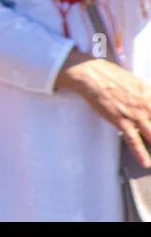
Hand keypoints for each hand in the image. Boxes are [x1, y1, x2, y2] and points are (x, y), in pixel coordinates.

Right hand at [55, 48, 150, 166]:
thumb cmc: (112, 76)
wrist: (91, 74)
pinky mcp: (120, 120)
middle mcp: (146, 105)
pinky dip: (140, 152)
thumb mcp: (137, 83)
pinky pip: (133, 139)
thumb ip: (148, 95)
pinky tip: (145, 163)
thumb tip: (149, 100)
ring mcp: (134, 114)